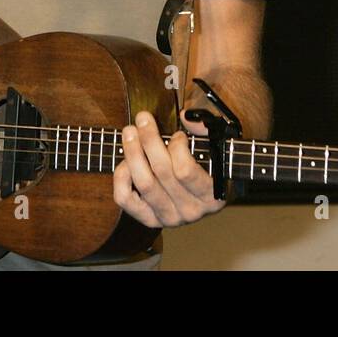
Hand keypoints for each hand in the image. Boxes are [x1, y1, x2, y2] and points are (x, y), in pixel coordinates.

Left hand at [112, 109, 226, 228]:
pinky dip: (121, 177)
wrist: (201, 196)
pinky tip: (125, 161)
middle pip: (162, 172)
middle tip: (143, 118)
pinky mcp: (148, 219)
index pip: (185, 171)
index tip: (177, 134)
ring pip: (144, 182)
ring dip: (133, 152)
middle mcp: (191, 211)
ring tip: (130, 131)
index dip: (177, 147)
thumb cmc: (209, 166)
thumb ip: (205, 130)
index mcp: (212, 196)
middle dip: (149, 139)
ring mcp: (169, 218)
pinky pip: (126, 198)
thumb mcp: (216, 147)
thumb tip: (185, 117)